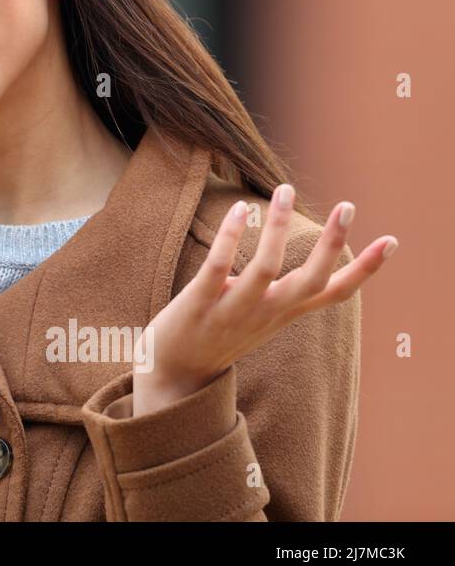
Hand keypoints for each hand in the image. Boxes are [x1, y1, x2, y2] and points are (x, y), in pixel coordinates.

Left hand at [133, 183, 397, 415]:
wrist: (173, 376)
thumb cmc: (217, 337)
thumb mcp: (258, 318)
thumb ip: (276, 293)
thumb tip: (284, 258)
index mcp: (283, 313)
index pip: (333, 293)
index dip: (364, 270)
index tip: (391, 241)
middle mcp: (265, 313)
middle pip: (310, 280)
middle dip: (332, 244)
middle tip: (347, 205)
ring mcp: (233, 310)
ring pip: (266, 268)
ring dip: (277, 227)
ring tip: (284, 189)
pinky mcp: (199, 304)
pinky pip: (218, 268)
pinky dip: (230, 238)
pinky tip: (237, 209)